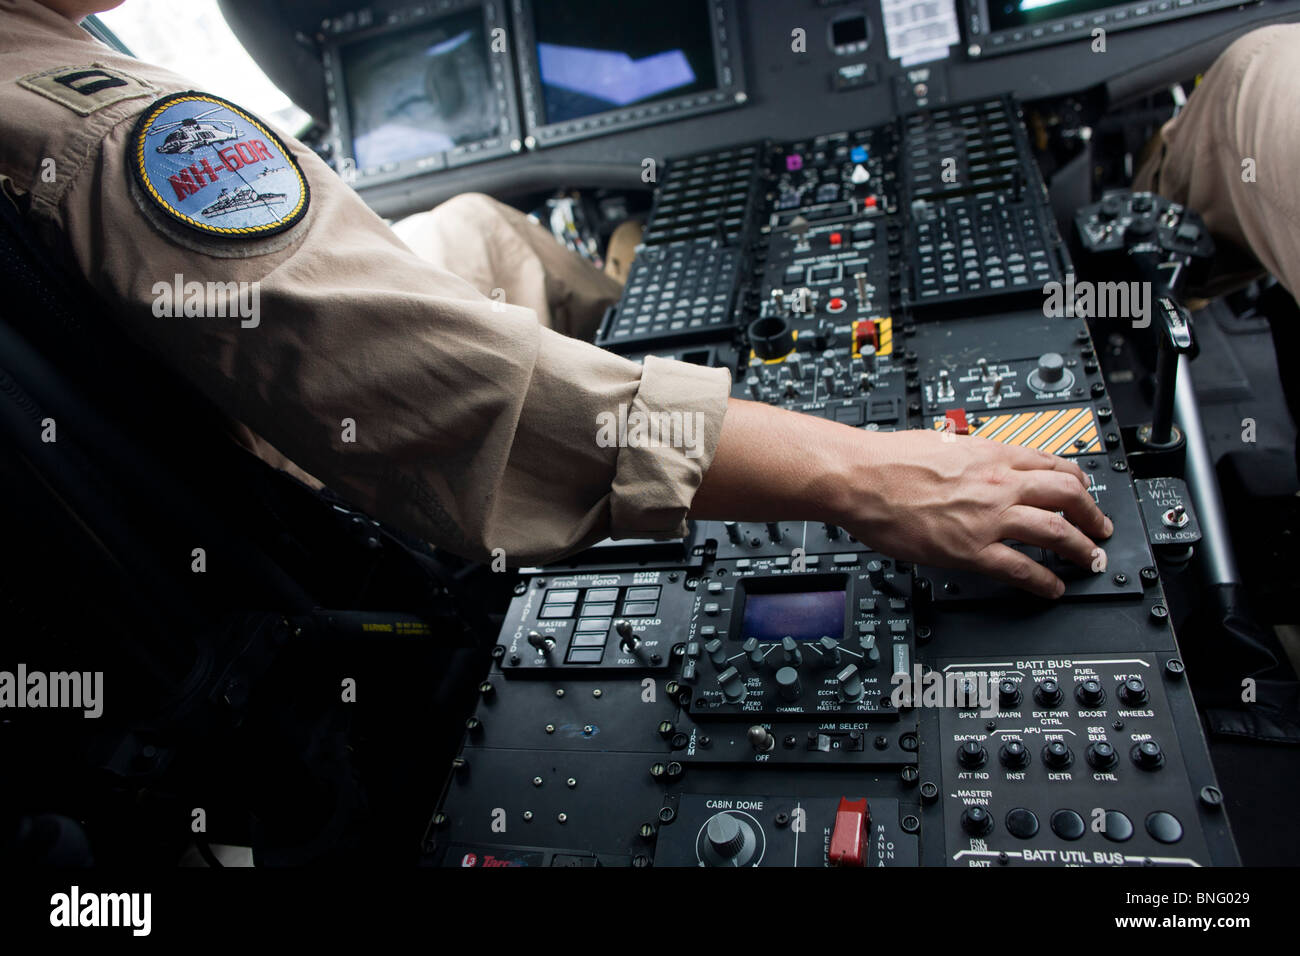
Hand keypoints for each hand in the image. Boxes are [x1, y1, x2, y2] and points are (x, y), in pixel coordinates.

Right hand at [831, 428, 1112, 597]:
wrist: (861, 477)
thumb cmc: (887, 460)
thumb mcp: (940, 441)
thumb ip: (966, 453)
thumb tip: (972, 457)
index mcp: (991, 453)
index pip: (1052, 463)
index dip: (1078, 481)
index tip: (1084, 491)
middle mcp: (998, 483)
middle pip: (1067, 496)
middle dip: (1093, 515)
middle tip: (1102, 529)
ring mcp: (988, 518)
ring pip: (1056, 532)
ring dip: (1082, 549)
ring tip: (1091, 561)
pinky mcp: (971, 549)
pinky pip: (1021, 568)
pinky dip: (1044, 580)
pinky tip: (1052, 588)